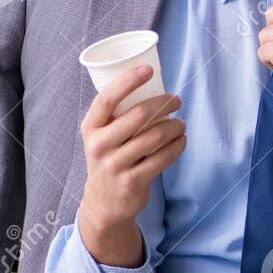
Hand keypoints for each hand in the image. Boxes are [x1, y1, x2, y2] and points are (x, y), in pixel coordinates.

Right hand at [77, 64, 183, 258]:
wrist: (103, 203)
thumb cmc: (109, 158)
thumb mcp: (101, 137)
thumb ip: (117, 116)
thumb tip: (152, 86)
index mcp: (90, 128)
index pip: (107, 98)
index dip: (128, 81)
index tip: (148, 69)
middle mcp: (99, 145)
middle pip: (138, 115)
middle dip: (164, 103)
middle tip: (177, 99)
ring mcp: (114, 165)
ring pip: (154, 137)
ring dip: (174, 126)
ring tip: (181, 123)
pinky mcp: (131, 182)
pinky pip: (161, 159)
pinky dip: (176, 146)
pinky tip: (182, 140)